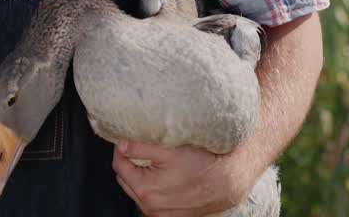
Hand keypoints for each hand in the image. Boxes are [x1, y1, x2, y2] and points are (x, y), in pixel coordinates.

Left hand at [111, 141, 255, 216]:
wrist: (229, 181)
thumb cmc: (203, 164)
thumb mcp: (170, 150)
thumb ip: (140, 147)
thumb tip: (121, 146)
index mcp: (145, 190)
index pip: (119, 166)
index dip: (122, 149)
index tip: (127, 139)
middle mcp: (150, 207)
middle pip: (126, 180)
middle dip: (130, 163)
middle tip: (140, 149)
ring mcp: (161, 214)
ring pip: (138, 191)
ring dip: (141, 176)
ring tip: (154, 162)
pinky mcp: (171, 216)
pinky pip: (153, 201)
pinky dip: (153, 188)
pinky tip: (164, 177)